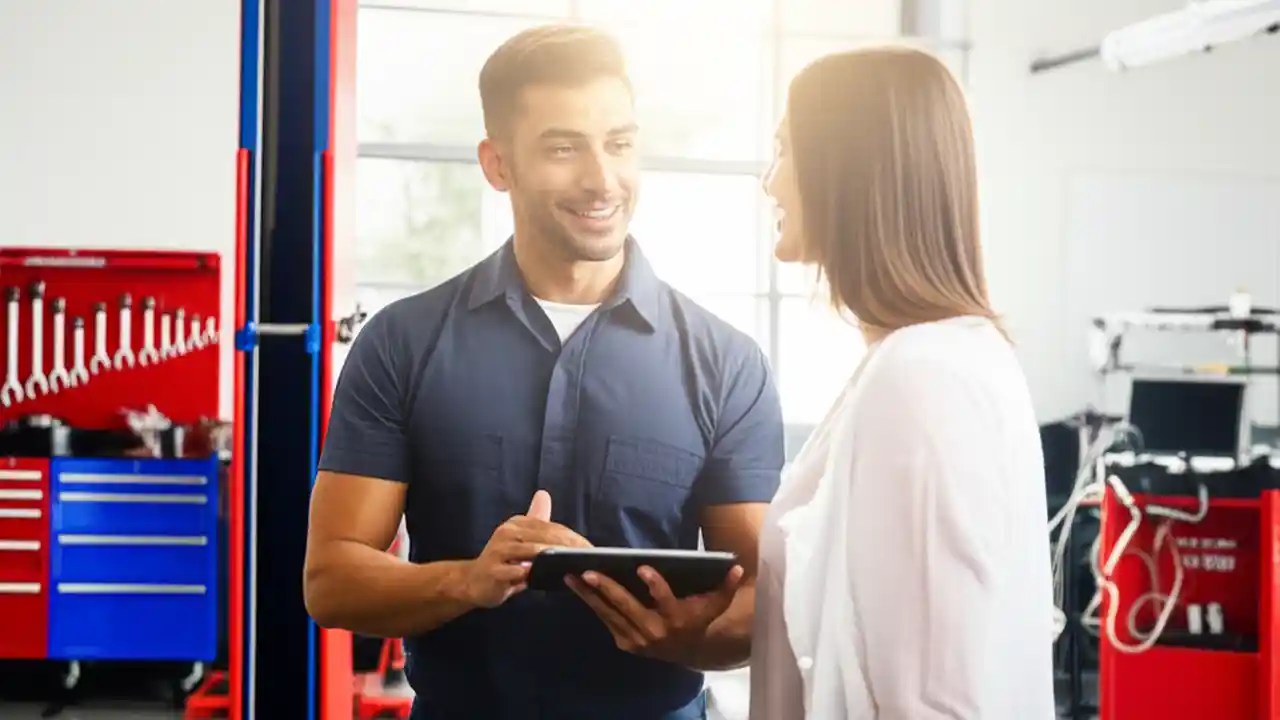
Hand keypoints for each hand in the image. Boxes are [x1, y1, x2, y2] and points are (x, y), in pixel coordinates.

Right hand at [462, 490, 591, 608]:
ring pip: (533, 551)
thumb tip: (544, 494)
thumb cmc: (503, 561)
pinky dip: (530, 574)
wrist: (473, 582)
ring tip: (573, 565)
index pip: (550, 527)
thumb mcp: (519, 538)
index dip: (572, 537)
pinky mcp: (493, 570)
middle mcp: (507, 533)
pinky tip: (545, 578)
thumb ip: (535, 518)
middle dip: (569, 547)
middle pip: (545, 537)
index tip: (590, 548)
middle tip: (588, 557)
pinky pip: (515, 571)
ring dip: (555, 558)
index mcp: (517, 524)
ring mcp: (499, 551)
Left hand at [567, 562, 744, 663]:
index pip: (665, 600)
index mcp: (676, 618)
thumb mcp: (715, 604)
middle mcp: (654, 631)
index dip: (655, 585)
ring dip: (588, 595)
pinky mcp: (623, 642)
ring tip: (571, 575)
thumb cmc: (698, 619)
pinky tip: (577, 587)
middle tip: (588, 571)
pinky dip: (590, 603)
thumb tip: (737, 567)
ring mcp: (636, 639)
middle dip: (607, 588)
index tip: (643, 567)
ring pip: (609, 613)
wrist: (685, 651)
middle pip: (627, 607)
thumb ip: (725, 586)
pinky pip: (604, 620)